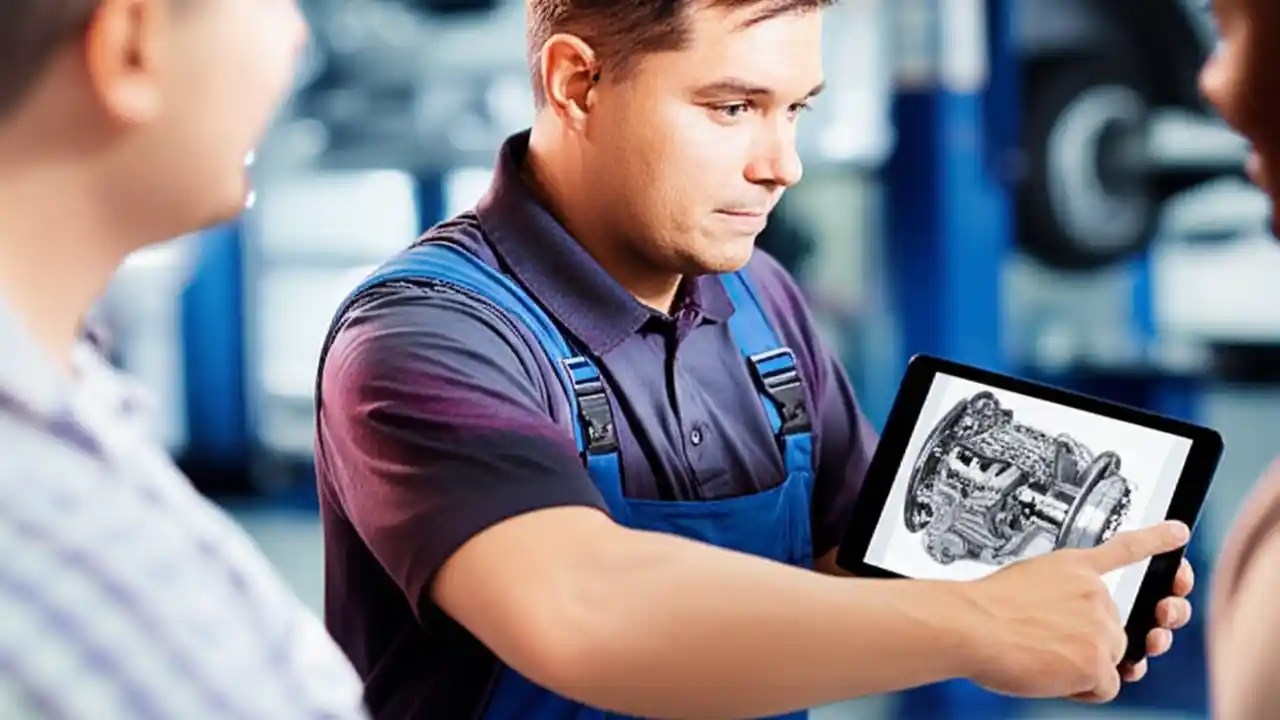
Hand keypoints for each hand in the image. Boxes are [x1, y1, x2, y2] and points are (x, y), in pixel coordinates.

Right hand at [959, 521, 1189, 702]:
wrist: (968, 625)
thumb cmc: (982, 609)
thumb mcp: (1024, 580)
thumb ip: (1058, 597)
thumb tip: (1067, 630)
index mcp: (1076, 567)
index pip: (1127, 549)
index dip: (1158, 540)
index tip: (1179, 533)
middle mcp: (1096, 593)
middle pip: (1115, 628)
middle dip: (1089, 643)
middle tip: (1052, 642)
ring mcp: (1101, 626)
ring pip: (1110, 659)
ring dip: (1081, 666)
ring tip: (1044, 654)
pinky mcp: (1097, 659)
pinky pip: (1105, 685)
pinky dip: (1080, 689)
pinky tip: (1053, 674)